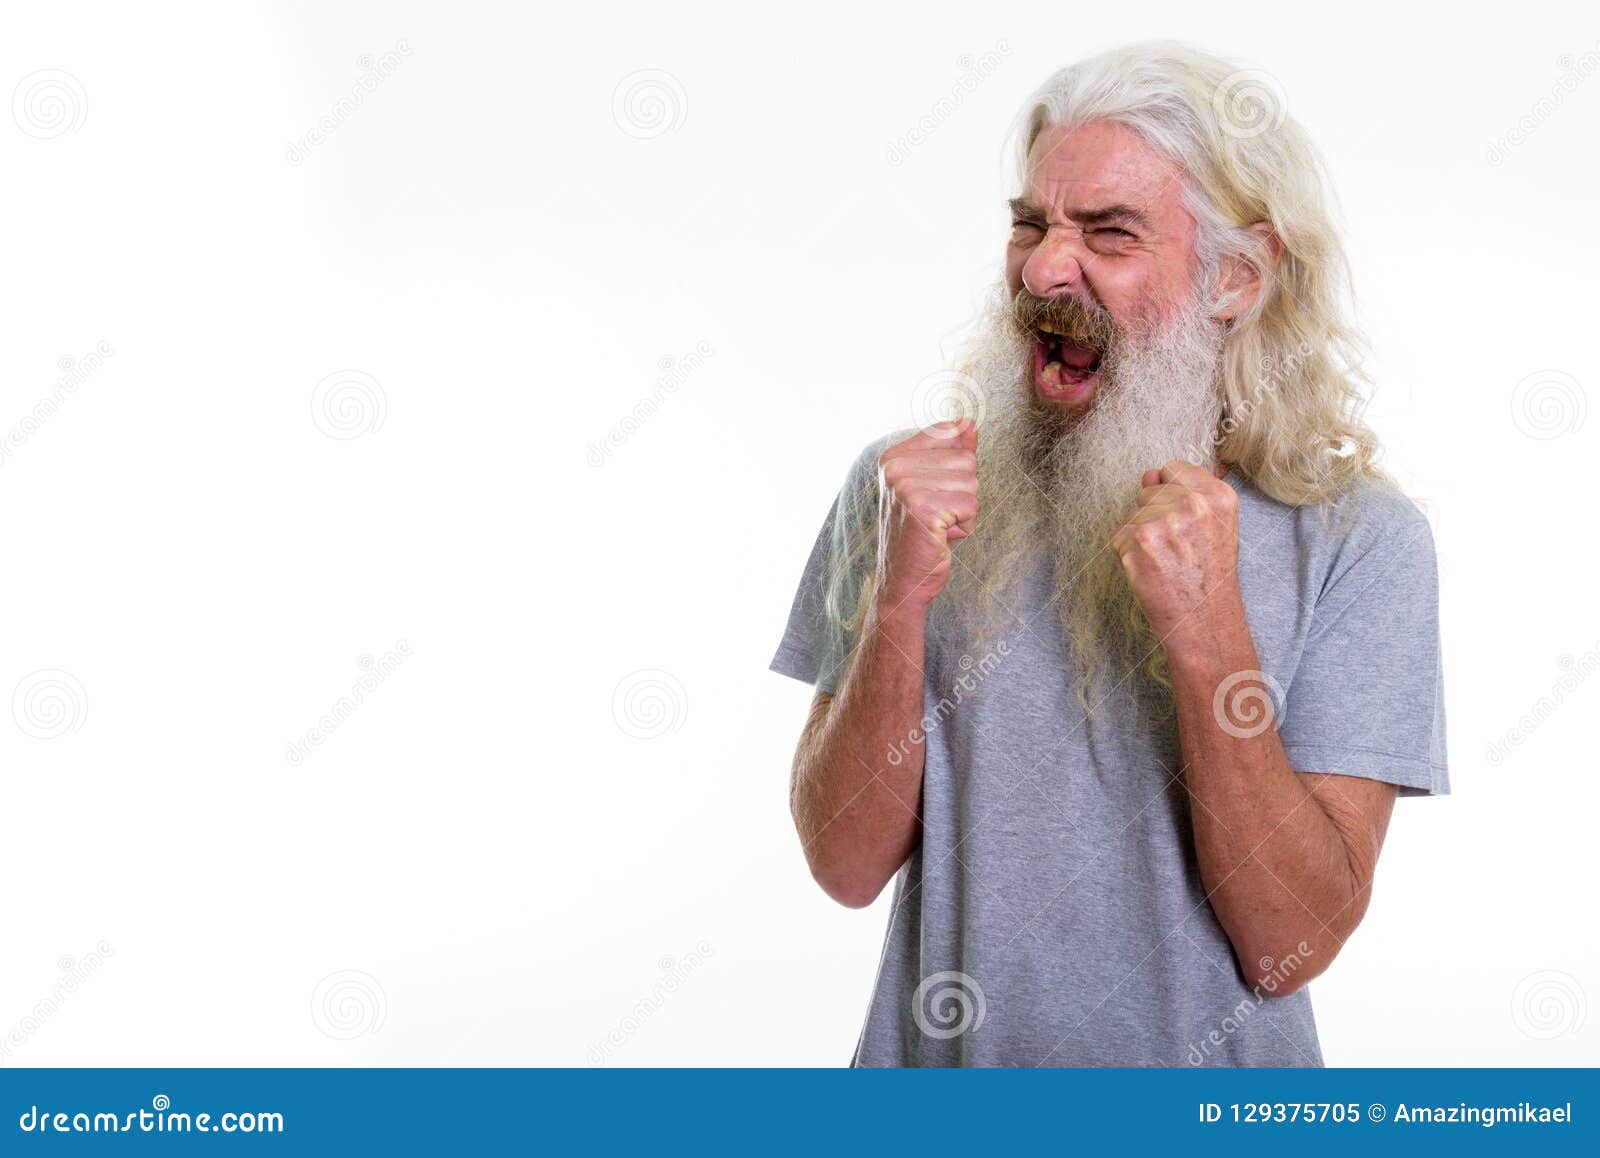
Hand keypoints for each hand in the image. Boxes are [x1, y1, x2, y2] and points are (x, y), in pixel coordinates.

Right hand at [874, 420, 979, 610]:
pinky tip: (940, 537)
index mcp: (893, 457)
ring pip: (972, 483)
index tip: (933, 492)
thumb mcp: (935, 486)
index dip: (954, 467)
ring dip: (964, 510)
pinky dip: (964, 526)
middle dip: (963, 492)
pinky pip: (970, 505)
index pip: (949, 433)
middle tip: (936, 515)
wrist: (902, 580)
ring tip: (938, 526)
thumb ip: (951, 451)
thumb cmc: (920, 534)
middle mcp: (894, 467)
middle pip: (966, 459)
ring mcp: (906, 486)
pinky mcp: (922, 508)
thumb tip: (969, 423)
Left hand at [1109, 460, 1243, 652]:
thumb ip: (1185, 495)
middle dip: (1154, 516)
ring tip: (1165, 562)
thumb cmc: (1209, 579)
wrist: (1204, 622)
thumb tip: (1149, 474)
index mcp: (1218, 496)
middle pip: (1149, 491)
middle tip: (1175, 550)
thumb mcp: (1214, 530)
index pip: (1173, 468)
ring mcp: (1164, 521)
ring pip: (1132, 514)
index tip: (1180, 518)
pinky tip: (1150, 572)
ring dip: (1139, 536)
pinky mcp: (1138, 541)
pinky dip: (1127, 555)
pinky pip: (1118, 536)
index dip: (1170, 493)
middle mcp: (1193, 503)